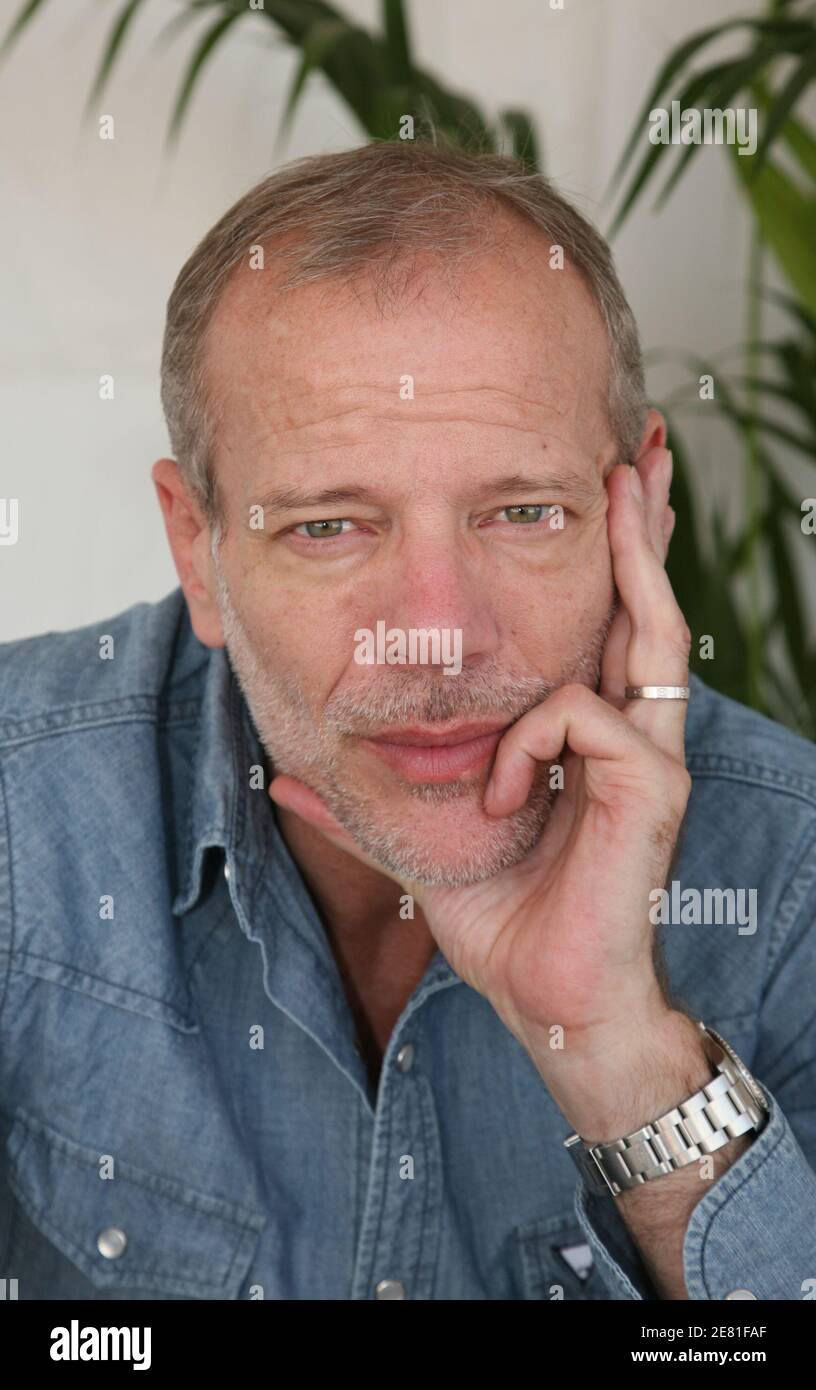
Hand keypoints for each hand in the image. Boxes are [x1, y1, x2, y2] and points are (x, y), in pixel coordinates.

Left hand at [269, 447, 689, 1088]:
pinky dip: (525, 744)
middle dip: (642, 525)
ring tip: (621, 483)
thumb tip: (284, 782)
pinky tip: (503, 800)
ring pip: (647, 630)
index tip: (590, 490)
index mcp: (584, 737)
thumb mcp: (423, 842)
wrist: (551, 1001)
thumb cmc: (502, 919)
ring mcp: (649, 757)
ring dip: (634, 554)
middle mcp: (629, 734)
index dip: (601, 562)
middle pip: (644, 605)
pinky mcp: (653, 787)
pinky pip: (577, 717)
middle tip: (634, 446)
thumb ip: (362, 807)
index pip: (598, 628)